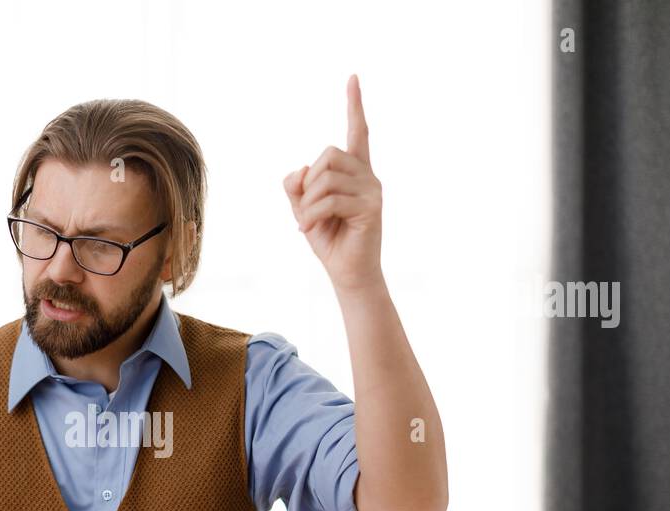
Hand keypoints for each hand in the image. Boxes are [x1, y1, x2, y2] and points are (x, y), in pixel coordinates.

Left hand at [283, 74, 383, 292]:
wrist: (347, 272)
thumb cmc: (328, 238)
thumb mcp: (303, 208)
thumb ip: (296, 186)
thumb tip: (300, 169)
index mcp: (355, 171)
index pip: (357, 131)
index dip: (354, 105)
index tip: (353, 78)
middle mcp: (368, 175)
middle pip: (328, 155)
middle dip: (308, 181)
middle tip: (304, 208)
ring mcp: (372, 190)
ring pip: (327, 177)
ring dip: (307, 201)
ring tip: (307, 221)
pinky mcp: (371, 208)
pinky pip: (331, 199)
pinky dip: (311, 213)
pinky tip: (306, 229)